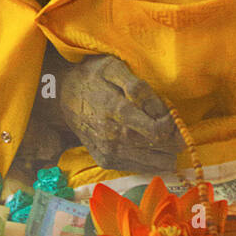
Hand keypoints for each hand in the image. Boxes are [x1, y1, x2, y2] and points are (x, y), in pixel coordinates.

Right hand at [58, 55, 182, 172]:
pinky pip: (142, 168)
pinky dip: (151, 158)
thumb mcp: (113, 67)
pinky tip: (146, 142)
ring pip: (156, 163)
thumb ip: (138, 87)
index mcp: (116, 110)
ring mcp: (109, 152)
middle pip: (161, 150)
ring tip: (158, 133)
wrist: (62, 95)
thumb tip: (159, 109)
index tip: (173, 116)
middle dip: (173, 138)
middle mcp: (113, 137)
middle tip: (170, 125)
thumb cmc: (92, 77)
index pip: (157, 131)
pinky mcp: (106, 160)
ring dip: (165, 150)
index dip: (173, 126)